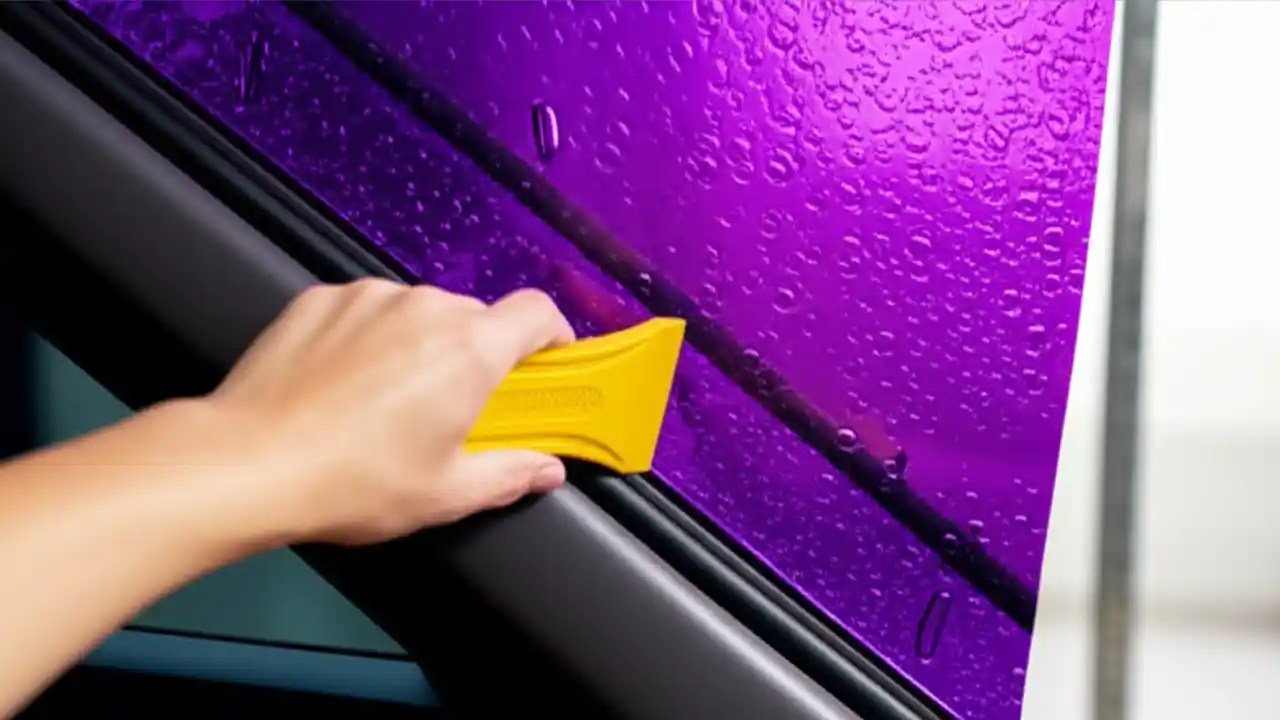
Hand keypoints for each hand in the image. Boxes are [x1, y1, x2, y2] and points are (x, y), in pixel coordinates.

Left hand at [206, 279, 575, 546]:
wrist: (246, 463)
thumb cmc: (352, 483)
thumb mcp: (445, 494)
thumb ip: (509, 474)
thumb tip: (545, 469)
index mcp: (468, 349)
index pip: (538, 313)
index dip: (552, 338)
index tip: (545, 368)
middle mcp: (424, 307)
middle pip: (475, 318)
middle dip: (476, 358)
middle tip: (454, 409)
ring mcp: (368, 297)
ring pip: (419, 312)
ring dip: (420, 345)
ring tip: (389, 402)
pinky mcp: (320, 299)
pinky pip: (367, 310)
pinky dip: (370, 338)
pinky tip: (345, 386)